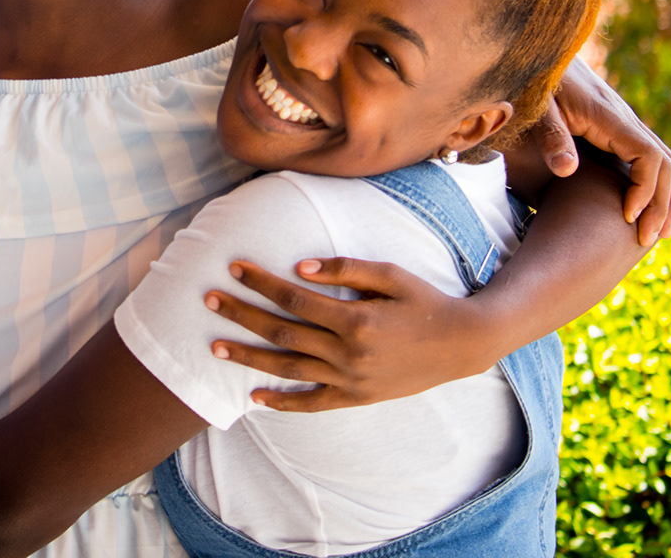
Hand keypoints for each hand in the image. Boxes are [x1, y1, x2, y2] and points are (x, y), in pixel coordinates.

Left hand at [203, 258, 496, 411]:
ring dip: (250, 358)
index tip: (233, 267)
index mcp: (356, 319)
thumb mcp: (391, 275)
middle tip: (207, 300)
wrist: (462, 345)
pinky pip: (313, 404)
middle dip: (241, 315)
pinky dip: (283, 403)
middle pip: (282, 332)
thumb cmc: (425, 301)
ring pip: (289, 369)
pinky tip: (254, 398)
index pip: (294, 299)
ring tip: (216, 347)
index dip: (260, 282)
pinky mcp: (357, 398)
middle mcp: (349, 353)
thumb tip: (299, 269)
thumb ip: (346, 269)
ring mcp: (352, 380)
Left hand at [534, 57, 670, 245]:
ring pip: (661, 160)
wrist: (535, 51)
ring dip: (665, 196)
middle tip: (649, 239)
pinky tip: (642, 207)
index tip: (627, 217)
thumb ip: (550, 135)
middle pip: (664, 162)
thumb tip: (567, 170)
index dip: (645, 190)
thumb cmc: (532, 81)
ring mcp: (621, 122)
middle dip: (662, 203)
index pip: (648, 156)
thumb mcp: (536, 107)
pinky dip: (653, 184)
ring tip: (656, 232)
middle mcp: (623, 119)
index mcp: (608, 116)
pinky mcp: (613, 127)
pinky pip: (646, 157)